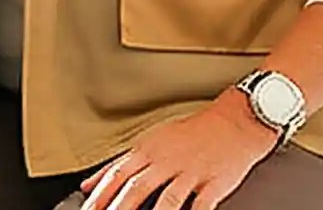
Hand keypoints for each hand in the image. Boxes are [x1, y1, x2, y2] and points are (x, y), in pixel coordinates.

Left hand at [80, 90, 277, 209]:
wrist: (234, 121)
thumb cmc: (191, 133)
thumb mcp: (150, 142)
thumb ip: (119, 165)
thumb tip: (89, 184)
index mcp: (148, 150)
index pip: (116, 175)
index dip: (99, 195)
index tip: (87, 209)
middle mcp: (167, 160)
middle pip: (136, 188)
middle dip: (118, 208)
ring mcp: (191, 172)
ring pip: (167, 199)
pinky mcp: (214, 183)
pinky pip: (202, 206)